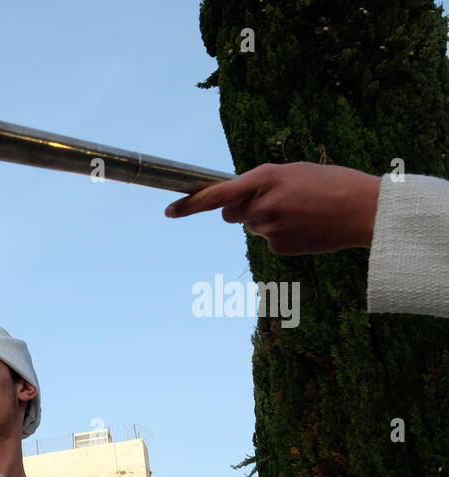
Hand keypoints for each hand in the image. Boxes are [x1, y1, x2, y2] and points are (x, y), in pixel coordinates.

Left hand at [164, 162, 380, 254]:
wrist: (365, 211)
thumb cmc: (332, 184)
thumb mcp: (294, 172)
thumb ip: (262, 183)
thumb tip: (236, 202)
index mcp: (266, 178)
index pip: (217, 194)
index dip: (190, 205)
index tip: (169, 211)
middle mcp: (262, 205)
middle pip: (229, 214)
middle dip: (240, 209)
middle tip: (272, 202)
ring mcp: (269, 229)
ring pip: (250, 227)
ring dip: (264, 220)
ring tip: (298, 211)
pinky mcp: (278, 248)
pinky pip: (267, 240)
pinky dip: (280, 234)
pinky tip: (304, 226)